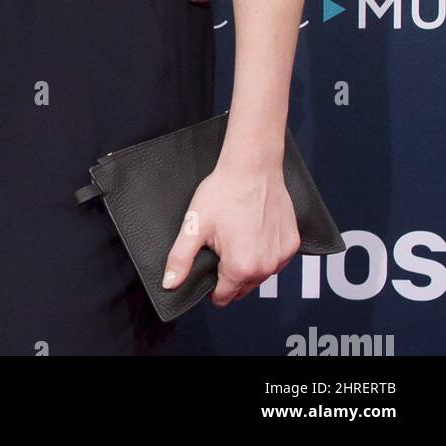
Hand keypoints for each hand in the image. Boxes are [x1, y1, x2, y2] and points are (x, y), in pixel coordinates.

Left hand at [162, 161, 300, 306]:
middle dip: (229, 274)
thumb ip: (180, 258)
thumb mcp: (194, 225)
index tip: (209, 267)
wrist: (252, 167)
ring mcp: (282, 257)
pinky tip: (254, 232)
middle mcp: (265, 268)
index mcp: (240, 268)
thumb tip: (169, 284)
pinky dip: (265, 252)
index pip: (224, 296)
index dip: (212, 286)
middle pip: (242, 288)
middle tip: (221, 246)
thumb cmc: (224, 192)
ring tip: (236, 237)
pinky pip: (275, 259)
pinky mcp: (292, 243)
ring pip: (260, 274)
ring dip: (248, 264)